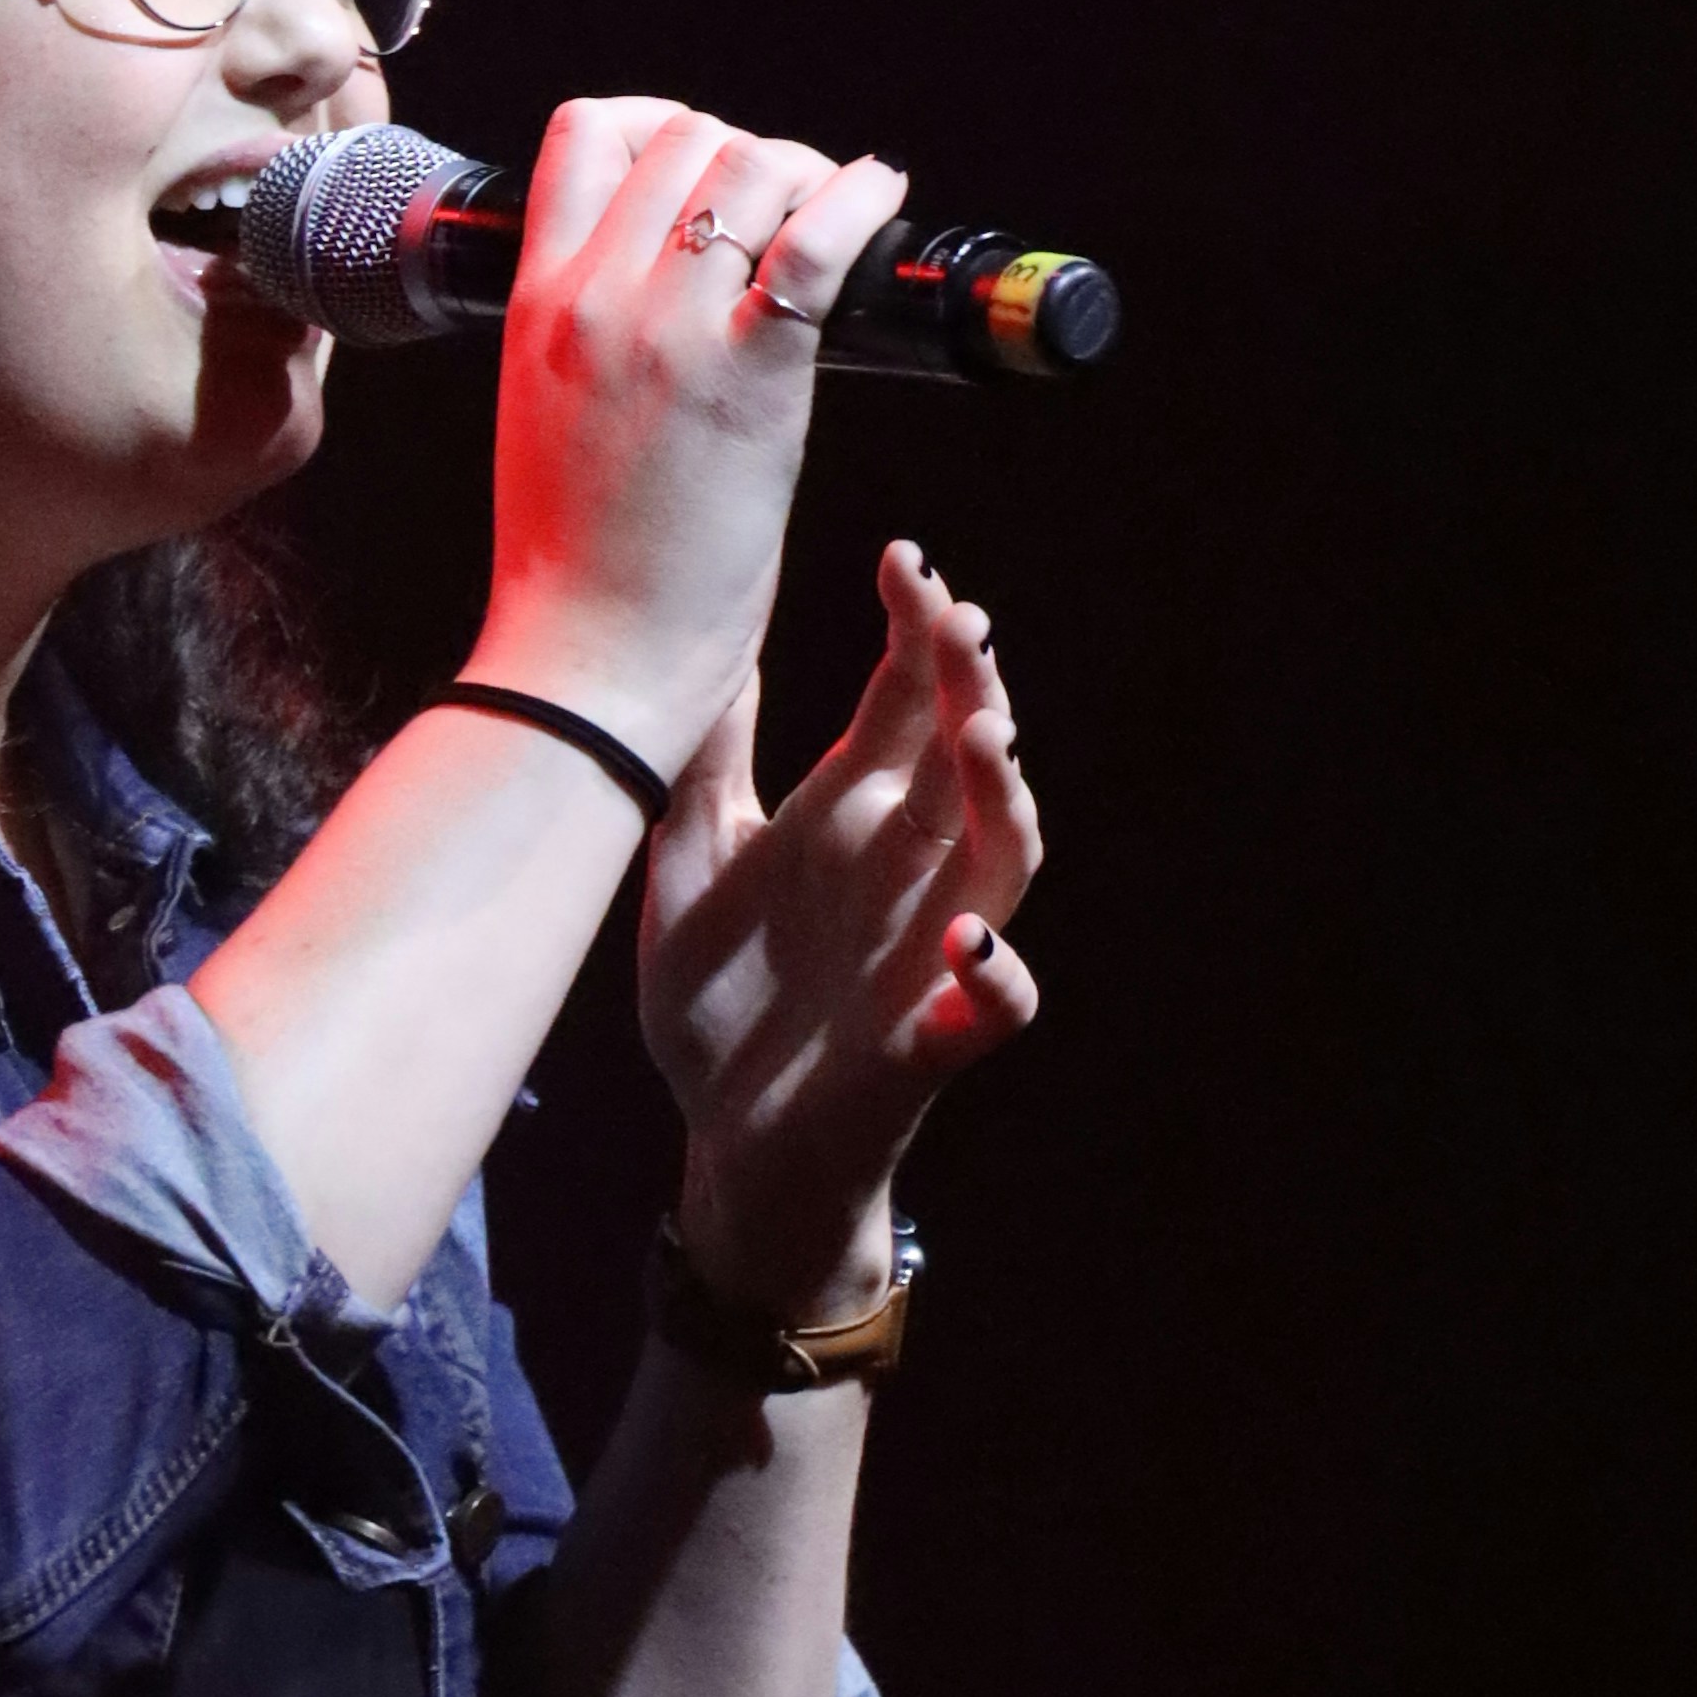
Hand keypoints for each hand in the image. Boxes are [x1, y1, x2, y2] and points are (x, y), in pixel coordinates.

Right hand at [466, 96, 906, 776]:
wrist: (585, 661)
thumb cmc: (573, 565)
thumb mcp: (543, 413)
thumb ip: (585, 339)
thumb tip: (654, 297)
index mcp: (533, 304)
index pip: (580, 134)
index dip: (655, 124)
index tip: (699, 161)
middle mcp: (596, 297)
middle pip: (684, 138)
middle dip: (748, 150)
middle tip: (789, 199)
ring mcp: (671, 332)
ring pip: (750, 165)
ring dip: (806, 170)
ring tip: (835, 207)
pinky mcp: (751, 379)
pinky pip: (815, 243)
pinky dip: (861, 200)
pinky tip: (880, 197)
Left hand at [639, 539, 1042, 1316]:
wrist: (726, 1136)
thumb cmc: (719, 999)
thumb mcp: (688, 862)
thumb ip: (704, 761)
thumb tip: (704, 637)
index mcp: (851, 815)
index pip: (902, 702)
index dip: (914, 630)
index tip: (903, 560)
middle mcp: (908, 868)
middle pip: (964, 756)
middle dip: (970, 685)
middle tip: (960, 618)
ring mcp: (932, 949)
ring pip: (1008, 857)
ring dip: (1006, 796)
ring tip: (982, 737)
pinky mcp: (936, 1038)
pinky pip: (1000, 1001)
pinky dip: (997, 970)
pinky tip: (964, 939)